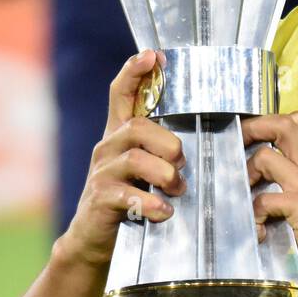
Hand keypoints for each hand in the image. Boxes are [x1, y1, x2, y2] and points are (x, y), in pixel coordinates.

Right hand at [58, 50, 185, 267]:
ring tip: (177, 191)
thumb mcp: (145, 169)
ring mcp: (100, 174)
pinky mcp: (99, 201)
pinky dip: (151, 203)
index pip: (121, 94)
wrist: (94, 240)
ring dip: (165, 174)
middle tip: (182, 166)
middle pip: (137, 127)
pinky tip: (164, 212)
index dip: (134, 72)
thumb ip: (162, 150)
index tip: (152, 55)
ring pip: (134, 158)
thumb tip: (203, 136)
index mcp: (120, 135)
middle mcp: (107, 149)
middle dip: (168, 144)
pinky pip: (127, 195)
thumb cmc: (130, 200)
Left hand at [243, 112, 297, 294]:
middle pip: (284, 125)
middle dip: (253, 129)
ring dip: (247, 175)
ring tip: (247, 196)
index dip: (266, 121)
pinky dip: (254, 214)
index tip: (248, 135)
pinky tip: (259, 230)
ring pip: (266, 157)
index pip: (295, 122)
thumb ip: (294, 181)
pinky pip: (264, 199)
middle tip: (236, 147)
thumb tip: (257, 172)